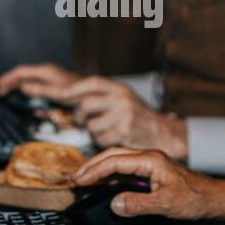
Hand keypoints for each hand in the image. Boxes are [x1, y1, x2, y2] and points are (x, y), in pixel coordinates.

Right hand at [0, 63, 77, 97]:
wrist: (93, 92)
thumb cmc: (77, 93)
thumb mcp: (57, 93)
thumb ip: (40, 89)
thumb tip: (22, 87)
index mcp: (45, 71)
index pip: (21, 71)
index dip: (8, 78)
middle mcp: (46, 71)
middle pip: (22, 74)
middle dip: (9, 81)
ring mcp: (50, 75)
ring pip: (27, 77)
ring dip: (15, 84)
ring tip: (5, 91)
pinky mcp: (52, 81)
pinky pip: (33, 81)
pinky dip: (24, 85)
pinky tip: (21, 91)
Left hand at [58, 76, 187, 158]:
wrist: (162, 132)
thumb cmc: (137, 116)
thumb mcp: (123, 98)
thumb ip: (102, 96)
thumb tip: (70, 94)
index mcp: (120, 88)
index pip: (94, 82)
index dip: (76, 88)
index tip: (63, 94)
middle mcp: (122, 99)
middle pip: (86, 105)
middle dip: (80, 116)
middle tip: (82, 122)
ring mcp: (123, 116)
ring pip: (91, 125)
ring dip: (92, 132)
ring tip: (104, 131)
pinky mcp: (123, 133)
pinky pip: (100, 139)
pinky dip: (102, 141)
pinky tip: (112, 139)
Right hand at [71, 147, 216, 220]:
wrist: (214, 198)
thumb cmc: (196, 198)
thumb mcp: (166, 204)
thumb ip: (139, 203)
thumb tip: (115, 203)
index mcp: (151, 160)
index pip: (116, 161)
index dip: (95, 170)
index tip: (80, 180)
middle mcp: (149, 158)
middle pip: (113, 155)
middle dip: (92, 165)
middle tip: (75, 178)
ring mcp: (150, 164)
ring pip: (118, 160)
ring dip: (99, 169)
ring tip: (83, 179)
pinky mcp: (151, 172)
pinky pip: (125, 169)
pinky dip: (110, 175)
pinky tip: (103, 184)